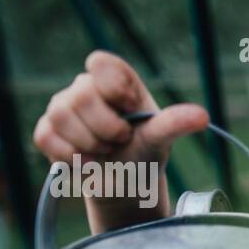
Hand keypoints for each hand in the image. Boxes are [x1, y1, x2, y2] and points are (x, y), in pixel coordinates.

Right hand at [33, 50, 208, 168]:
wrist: (124, 185)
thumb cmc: (145, 153)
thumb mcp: (160, 138)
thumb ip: (174, 124)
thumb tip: (203, 116)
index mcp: (115, 80)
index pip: (100, 63)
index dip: (115, 89)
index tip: (131, 110)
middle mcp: (86, 88)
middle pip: (81, 94)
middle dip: (107, 128)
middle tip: (121, 141)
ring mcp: (63, 107)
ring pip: (61, 115)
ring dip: (90, 144)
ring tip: (106, 153)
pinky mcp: (47, 130)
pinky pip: (46, 136)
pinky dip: (70, 156)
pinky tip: (88, 164)